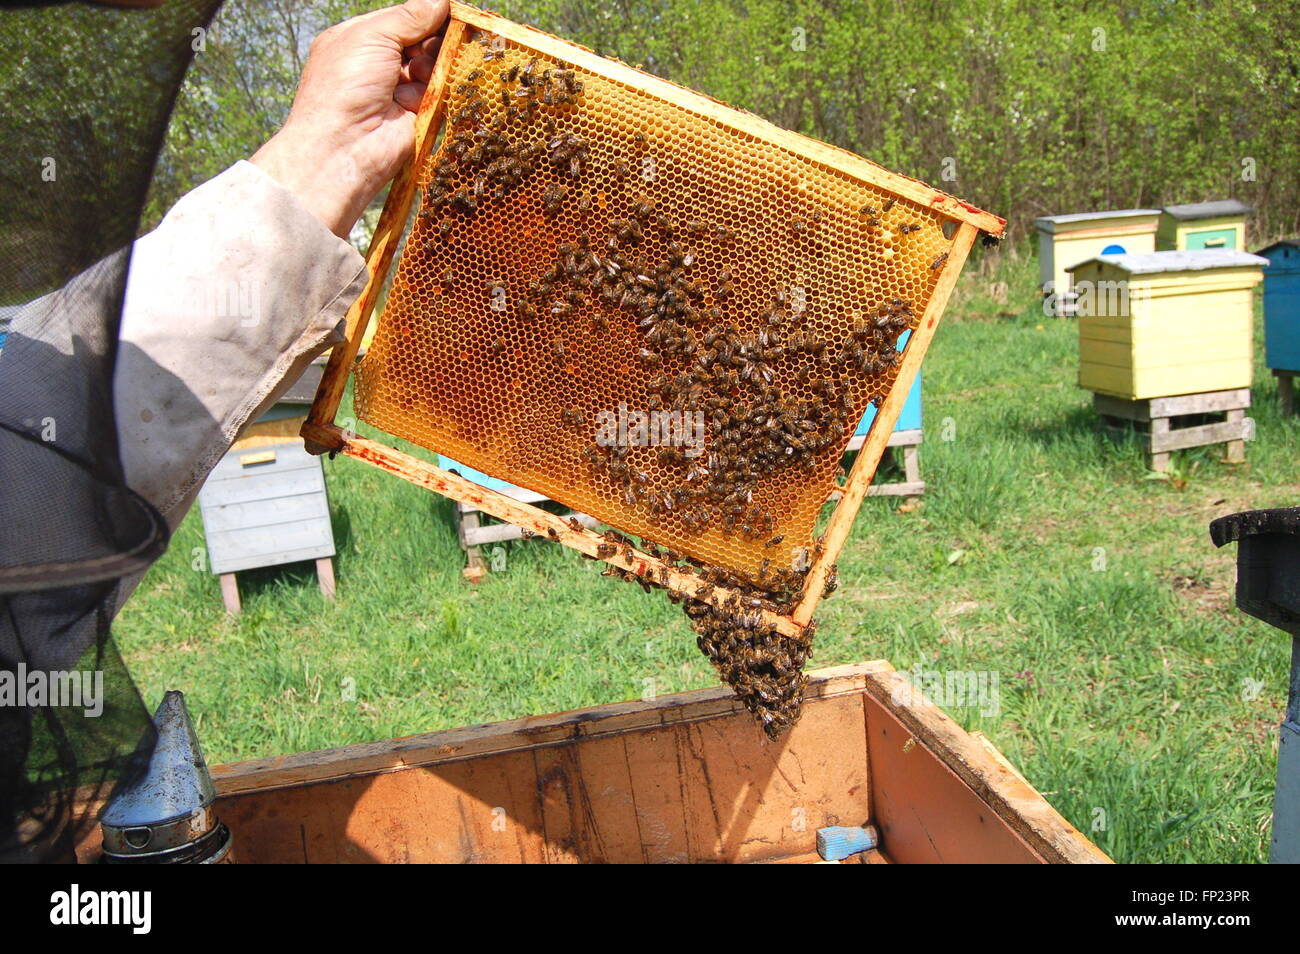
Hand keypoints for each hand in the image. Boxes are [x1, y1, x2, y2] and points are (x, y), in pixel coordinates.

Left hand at [251, 0, 448, 237]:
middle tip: (438, 42)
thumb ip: (409, 16)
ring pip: (433, 67)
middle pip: (422, 41)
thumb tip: (440, 2)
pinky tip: (412, 101)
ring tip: (418, 74)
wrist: (343, 148)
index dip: (427, 14)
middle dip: (433, 39)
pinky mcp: (416, 115)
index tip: (450, 10)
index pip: (403, 19)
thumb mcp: (371, 35)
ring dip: (431, 66)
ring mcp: (398, 91)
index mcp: (360, 40)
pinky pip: (437, 95)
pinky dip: (430, 94)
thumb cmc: (343, 86)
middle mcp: (378, 64)